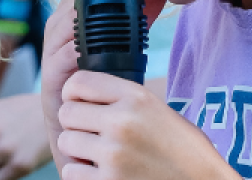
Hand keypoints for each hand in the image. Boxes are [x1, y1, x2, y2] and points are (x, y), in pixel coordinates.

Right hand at [40, 0, 166, 171]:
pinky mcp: (50, 81)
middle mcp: (58, 33)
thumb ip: (136, 20)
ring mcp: (52, 55)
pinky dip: (77, 45)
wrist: (89, 138)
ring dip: (97, 7)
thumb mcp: (126, 48)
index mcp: (74, 20)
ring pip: (66, 19)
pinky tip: (98, 37)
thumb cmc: (108, 91)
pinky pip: (60, 56)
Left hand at [57, 71, 237, 179]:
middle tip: (91, 136)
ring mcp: (114, 154)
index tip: (79, 104)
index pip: (79, 82)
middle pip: (66, 113)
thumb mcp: (161, 113)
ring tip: (99, 157)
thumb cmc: (186, 154)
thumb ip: (126, 100)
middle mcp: (123, 121)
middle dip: (75, 126)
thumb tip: (87, 95)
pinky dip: (82, 176)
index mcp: (137, 97)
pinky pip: (71, 172)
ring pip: (65, 142)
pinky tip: (103, 175)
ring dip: (77, 152)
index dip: (73, 94)